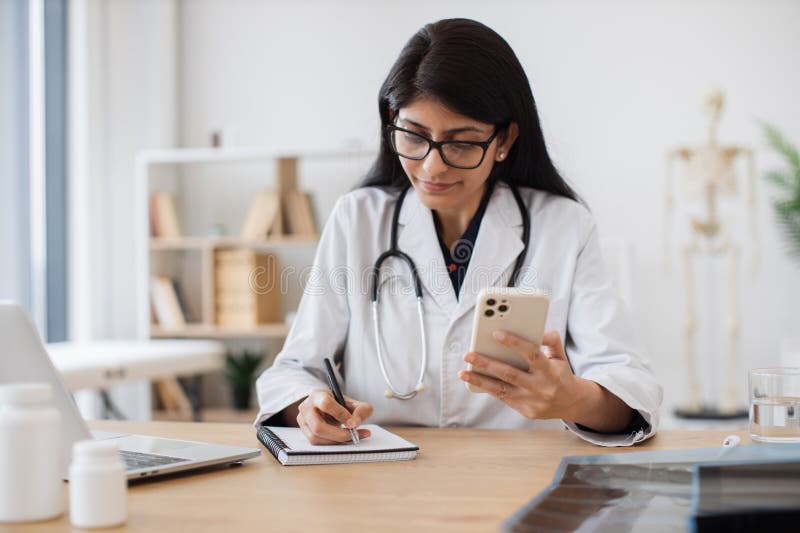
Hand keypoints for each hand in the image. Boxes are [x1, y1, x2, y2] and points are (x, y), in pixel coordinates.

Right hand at [296, 389, 373, 444]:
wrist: (323, 408)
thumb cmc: (337, 405)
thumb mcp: (351, 402)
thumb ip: (361, 409)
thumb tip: (357, 422)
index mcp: (317, 395)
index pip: (326, 404)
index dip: (341, 414)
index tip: (354, 423)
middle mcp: (306, 408)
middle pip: (318, 426)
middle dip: (339, 434)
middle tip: (355, 434)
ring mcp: (303, 421)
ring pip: (317, 438)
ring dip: (337, 441)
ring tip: (353, 436)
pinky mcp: (304, 433)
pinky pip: (318, 443)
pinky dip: (333, 443)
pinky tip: (344, 439)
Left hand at [458, 330, 580, 419]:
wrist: (572, 403)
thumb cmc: (561, 374)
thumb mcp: (560, 356)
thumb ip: (551, 341)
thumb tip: (539, 330)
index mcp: (551, 370)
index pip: (531, 354)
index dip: (514, 343)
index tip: (496, 333)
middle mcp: (542, 387)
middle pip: (510, 374)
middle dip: (487, 364)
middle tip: (468, 355)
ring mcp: (533, 401)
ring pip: (502, 390)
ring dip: (480, 380)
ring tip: (463, 372)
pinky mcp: (527, 412)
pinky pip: (504, 398)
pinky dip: (489, 389)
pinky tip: (475, 380)